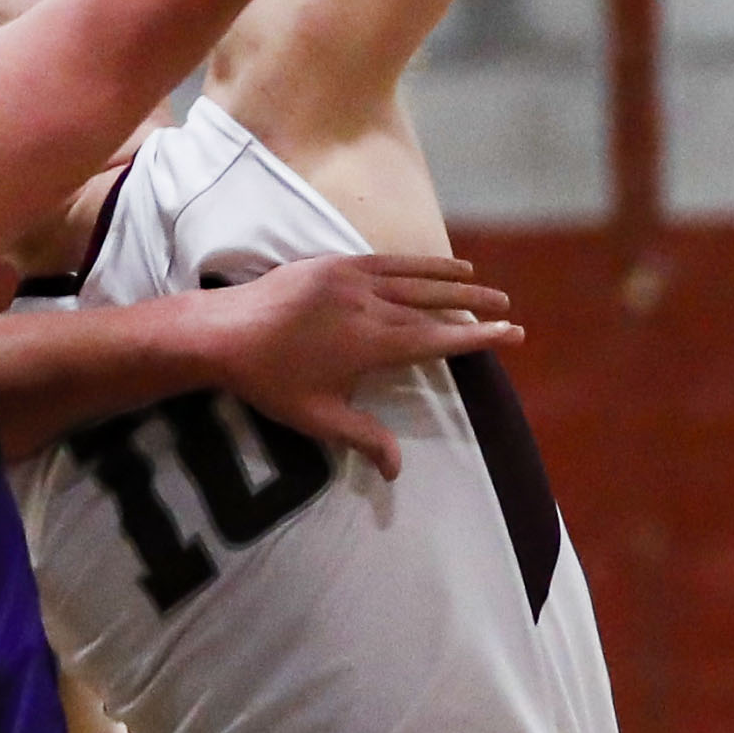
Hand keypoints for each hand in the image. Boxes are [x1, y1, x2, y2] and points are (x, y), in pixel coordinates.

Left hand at [195, 251, 524, 482]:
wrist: (222, 333)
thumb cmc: (269, 381)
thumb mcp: (317, 418)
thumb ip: (363, 439)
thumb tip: (398, 471)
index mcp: (369, 344)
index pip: (436, 339)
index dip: (476, 338)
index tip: (510, 333)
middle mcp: (368, 306)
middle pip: (434, 305)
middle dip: (474, 308)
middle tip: (509, 309)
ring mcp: (352, 279)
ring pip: (416, 279)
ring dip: (455, 282)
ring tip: (486, 285)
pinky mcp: (337, 263)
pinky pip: (389, 261)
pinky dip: (420, 263)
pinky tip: (442, 265)